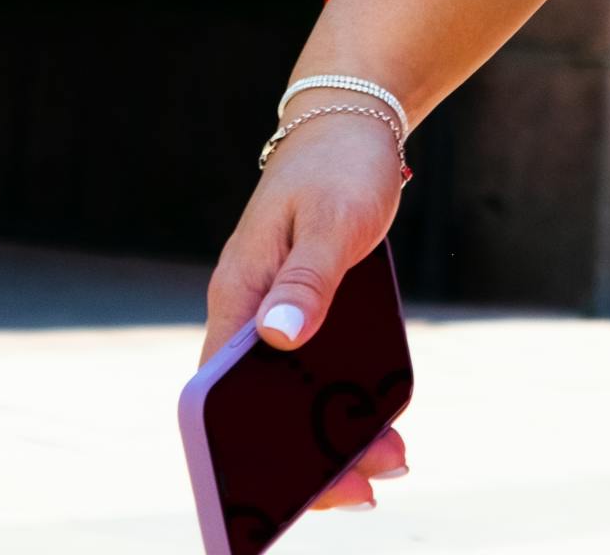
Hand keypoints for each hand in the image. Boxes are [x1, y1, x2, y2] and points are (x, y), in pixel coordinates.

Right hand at [201, 108, 409, 508]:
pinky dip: (345, 400)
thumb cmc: (339, 166)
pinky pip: (317, 371)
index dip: (243, 446)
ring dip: (333, 432)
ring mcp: (277, 312)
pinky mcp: (307, 309)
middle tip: (366, 487)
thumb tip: (279, 339)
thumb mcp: (331, 221)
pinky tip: (384, 422)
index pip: (220, 390)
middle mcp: (249, 311)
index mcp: (238, 294)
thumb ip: (307, 281)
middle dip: (305, 454)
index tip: (286, 485)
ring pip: (292, 393)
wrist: (353, 122)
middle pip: (258, 406)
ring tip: (389, 461)